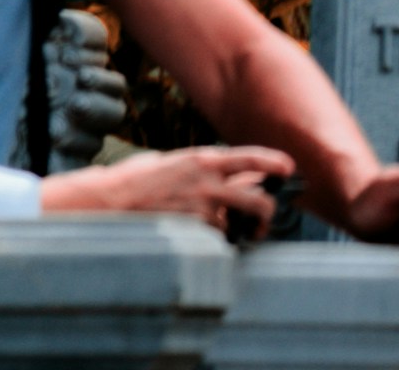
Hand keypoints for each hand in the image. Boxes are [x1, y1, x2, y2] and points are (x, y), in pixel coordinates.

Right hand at [40, 145, 295, 228]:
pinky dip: (211, 239)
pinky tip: (201, 236)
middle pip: (258, 200)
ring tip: (230, 233)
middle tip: (261, 221)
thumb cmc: (138, 179)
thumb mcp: (174, 163)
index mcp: (204, 159)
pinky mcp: (190, 229)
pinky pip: (212, 237)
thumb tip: (231, 179)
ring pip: (234, 224)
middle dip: (266, 213)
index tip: (289, 168)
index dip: (274, 163)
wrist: (109, 199)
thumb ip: (203, 170)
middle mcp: (208, 182)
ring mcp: (200, 208)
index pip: (250, 159)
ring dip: (234, 230)